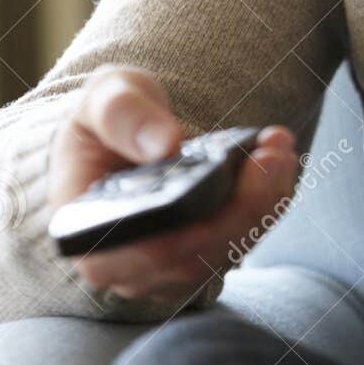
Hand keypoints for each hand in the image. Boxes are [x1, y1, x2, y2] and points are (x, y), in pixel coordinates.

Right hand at [48, 64, 298, 301]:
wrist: (124, 134)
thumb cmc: (107, 119)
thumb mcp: (103, 97)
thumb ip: (123, 114)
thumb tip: (164, 146)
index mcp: (85, 229)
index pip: (132, 255)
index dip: (180, 235)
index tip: (220, 188)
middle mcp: (124, 263)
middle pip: (192, 258)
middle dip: (243, 206)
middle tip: (272, 152)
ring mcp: (165, 267)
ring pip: (224, 252)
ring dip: (263, 202)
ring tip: (278, 147)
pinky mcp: (201, 255)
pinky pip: (240, 239)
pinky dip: (266, 202)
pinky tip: (277, 158)